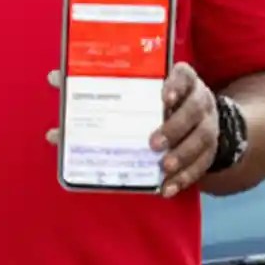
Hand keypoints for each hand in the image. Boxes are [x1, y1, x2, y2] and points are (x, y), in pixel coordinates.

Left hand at [44, 63, 219, 197]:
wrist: (197, 116)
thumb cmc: (154, 98)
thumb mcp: (138, 88)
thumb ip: (101, 85)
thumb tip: (54, 78)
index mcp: (181, 80)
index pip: (184, 75)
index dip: (176, 85)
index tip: (163, 97)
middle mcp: (199, 100)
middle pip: (194, 111)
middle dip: (175, 127)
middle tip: (153, 143)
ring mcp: (208, 125)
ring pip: (202, 139)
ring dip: (183, 155)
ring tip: (164, 168)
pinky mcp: (210, 150)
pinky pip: (202, 165)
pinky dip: (185, 178)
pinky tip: (167, 188)